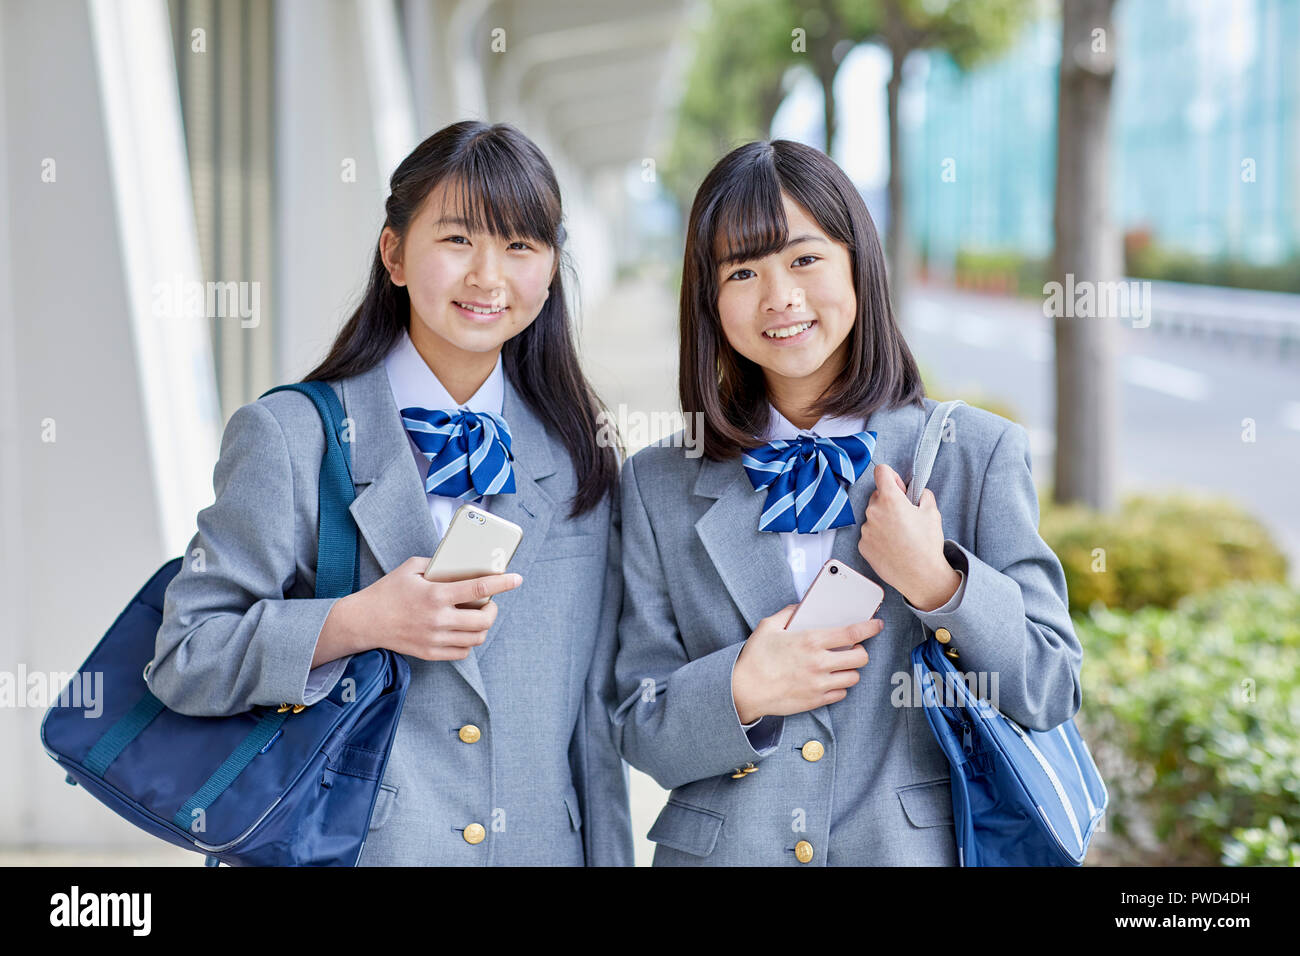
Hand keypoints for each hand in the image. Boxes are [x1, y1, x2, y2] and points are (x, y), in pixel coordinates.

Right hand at [334, 556, 522, 661]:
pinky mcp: (430, 653)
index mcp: (436, 595)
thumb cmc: (388, 591)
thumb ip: (438, 564)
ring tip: (478, 616)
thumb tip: (461, 562)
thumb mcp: (411, 567)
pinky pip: (463, 652)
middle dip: (494, 609)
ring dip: (483, 626)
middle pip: (484, 620)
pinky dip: (470, 642)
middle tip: (490, 602)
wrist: (364, 621)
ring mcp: (435, 639)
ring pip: (476, 639)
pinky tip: (464, 631)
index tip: (517, 579)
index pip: (479, 587)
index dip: (503, 583)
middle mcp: (438, 619)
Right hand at [731, 604, 882, 723]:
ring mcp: (819, 684)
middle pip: (861, 658)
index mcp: (810, 641)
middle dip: (861, 651)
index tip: (876, 625)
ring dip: (850, 670)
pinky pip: (841, 694)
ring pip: (853, 677)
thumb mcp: (768, 626)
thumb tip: (801, 607)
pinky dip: (838, 686)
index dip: (869, 627)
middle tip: (852, 649)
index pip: (852, 633)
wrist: (744, 690)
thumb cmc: (754, 658)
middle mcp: (819, 663)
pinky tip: (827, 680)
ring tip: (839, 665)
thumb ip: (788, 613)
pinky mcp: (816, 700)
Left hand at [857, 463, 960, 611]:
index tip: (899, 488)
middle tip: (905, 516)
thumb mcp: (932, 513)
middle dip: (889, 501)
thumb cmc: (927, 545)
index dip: (892, 477)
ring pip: (873, 516)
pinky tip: (893, 546)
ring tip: (901, 535)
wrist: (921, 576)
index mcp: (890, 499)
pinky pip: (869, 533)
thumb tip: (918, 492)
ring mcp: (866, 530)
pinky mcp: (863, 545)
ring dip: (883, 520)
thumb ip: (923, 495)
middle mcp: (873, 512)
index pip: (881, 471)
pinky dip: (879, 536)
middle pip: (877, 495)